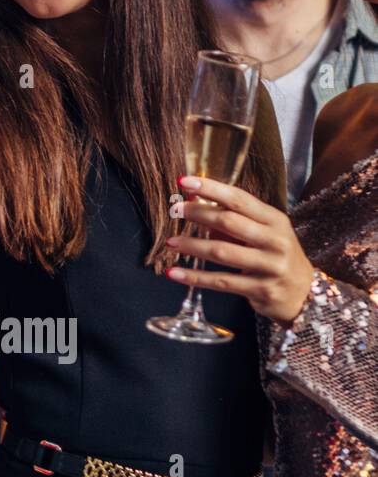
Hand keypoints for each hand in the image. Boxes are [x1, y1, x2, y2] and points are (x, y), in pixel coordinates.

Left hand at [164, 175, 314, 323]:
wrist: (305, 294)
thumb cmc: (276, 256)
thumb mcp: (264, 233)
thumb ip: (233, 219)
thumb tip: (193, 203)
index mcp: (275, 220)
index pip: (239, 199)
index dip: (211, 189)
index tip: (184, 182)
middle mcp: (275, 241)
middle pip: (229, 222)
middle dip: (197, 214)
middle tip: (174, 210)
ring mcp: (270, 266)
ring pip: (222, 252)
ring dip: (192, 245)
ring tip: (170, 242)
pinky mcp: (261, 290)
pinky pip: (221, 282)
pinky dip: (195, 277)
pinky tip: (173, 273)